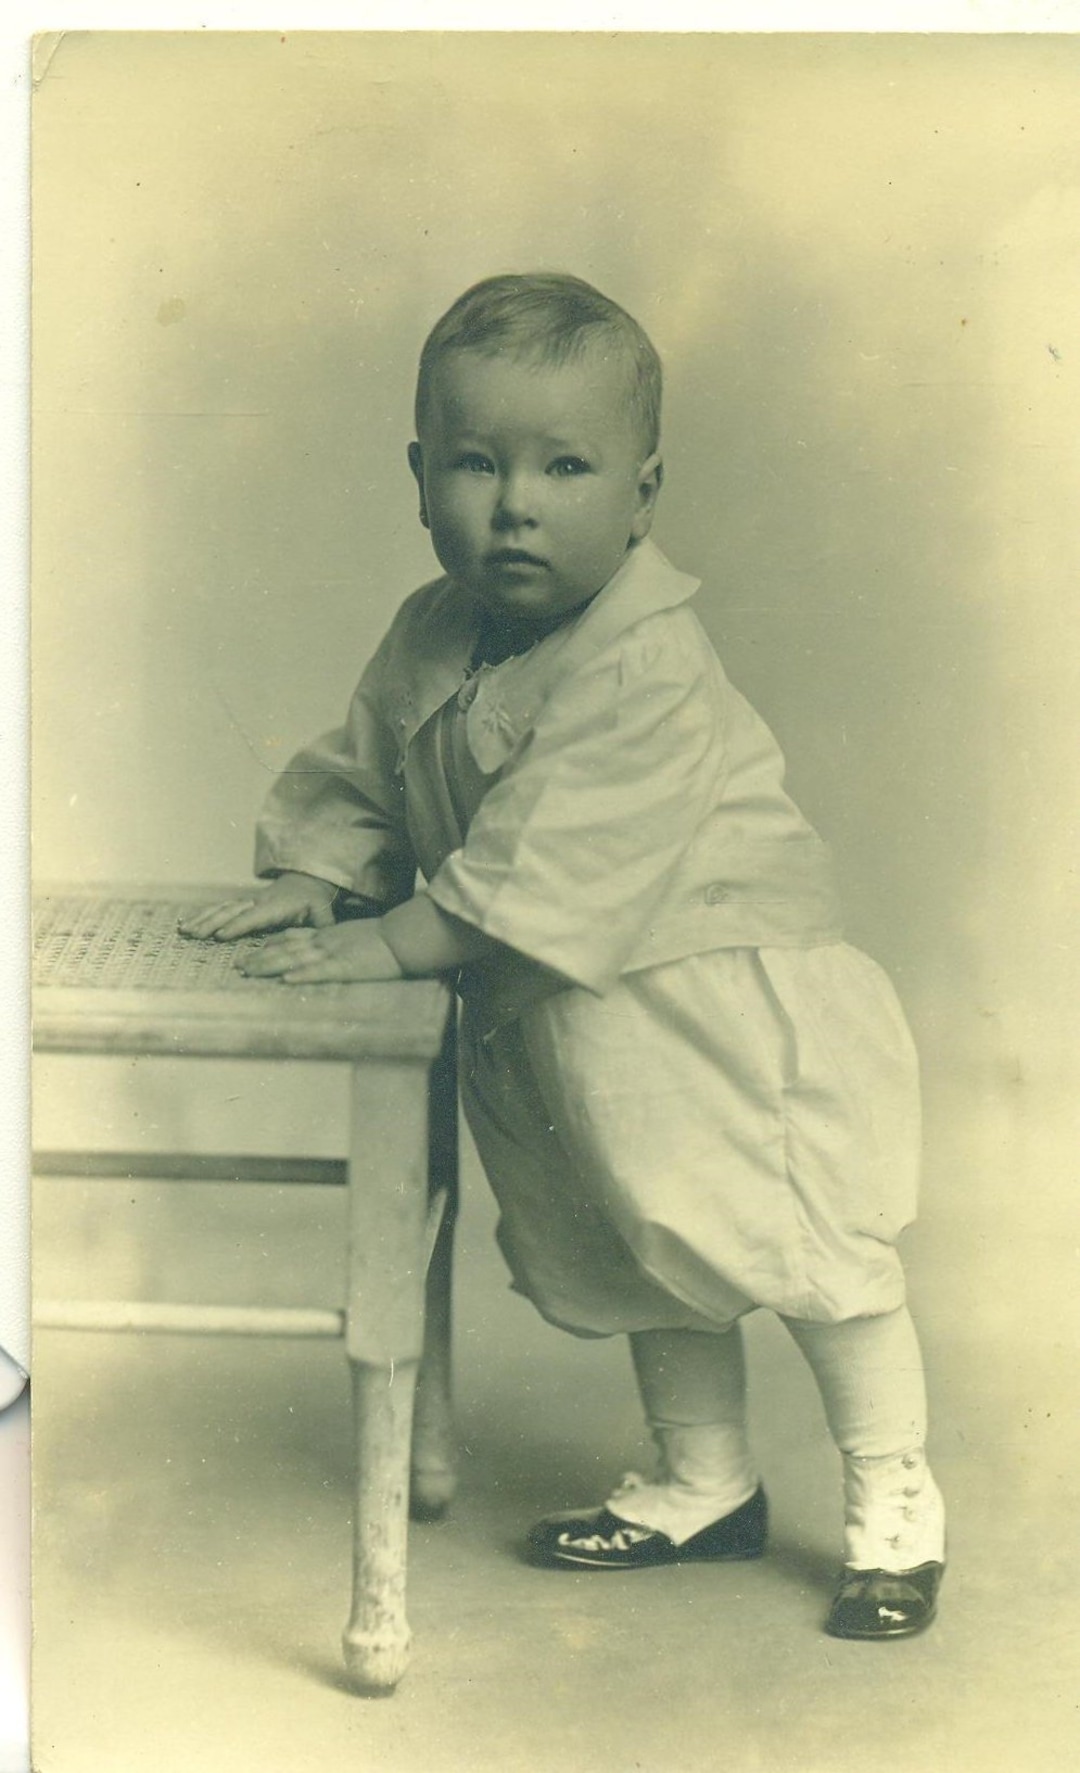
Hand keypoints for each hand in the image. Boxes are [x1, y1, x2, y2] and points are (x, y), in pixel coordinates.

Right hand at [178, 873, 338, 941]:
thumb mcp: (323, 915)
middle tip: (193, 934)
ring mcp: (248, 901)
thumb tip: (322, 941)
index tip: (221, 935)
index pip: (255, 916)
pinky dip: (203, 914)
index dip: (238, 925)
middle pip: (231, 912)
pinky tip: (187, 922)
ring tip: (184, 930)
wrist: (309, 882)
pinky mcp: (242, 904)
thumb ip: (321, 929)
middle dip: (211, 923)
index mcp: (277, 906)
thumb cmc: (316, 903)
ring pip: (222, 909)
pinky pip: (220, 908)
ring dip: (202, 919)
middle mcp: (258, 902)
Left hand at [239, 920, 404, 984]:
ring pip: (295, 959)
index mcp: (329, 936)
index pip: (294, 938)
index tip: (252, 951)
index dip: (271, 945)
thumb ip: (342, 942)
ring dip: (270, 965)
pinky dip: (303, 975)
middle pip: (286, 948)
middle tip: (238, 966)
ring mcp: (334, 954)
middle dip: (260, 957)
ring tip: (249, 972)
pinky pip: (321, 972)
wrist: (404, 936)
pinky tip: (287, 980)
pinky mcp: (346, 967)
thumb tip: (333, 950)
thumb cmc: (387, 938)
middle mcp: (325, 943)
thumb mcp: (357, 935)